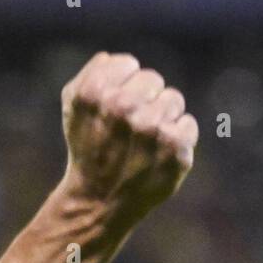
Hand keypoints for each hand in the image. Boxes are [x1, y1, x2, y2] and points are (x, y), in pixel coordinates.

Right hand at [60, 51, 197, 224]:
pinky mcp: (176, 150)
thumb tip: (113, 59)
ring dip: (162, 119)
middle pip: (153, 80)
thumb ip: (91, 74)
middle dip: (144, 100)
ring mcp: (152, 129)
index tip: (112, 110)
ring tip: (143, 144)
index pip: (129, 65)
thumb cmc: (88, 150)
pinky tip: (156, 156)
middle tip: (130, 129)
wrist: (98, 203)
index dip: (122, 86)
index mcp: (96, 92)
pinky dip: (176, 140)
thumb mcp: (74, 108)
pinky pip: (188, 125)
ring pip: (173, 100)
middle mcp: (123, 108)